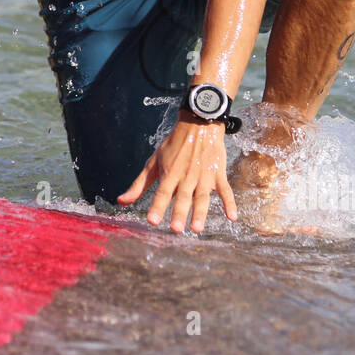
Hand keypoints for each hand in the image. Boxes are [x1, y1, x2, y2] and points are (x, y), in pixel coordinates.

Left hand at [117, 112, 238, 232]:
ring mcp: (204, 175)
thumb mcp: (154, 161)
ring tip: (197, 228)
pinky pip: (225, 190)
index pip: (162, 192)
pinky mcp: (218, 174)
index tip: (152, 221)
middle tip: (176, 230)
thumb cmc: (173, 145)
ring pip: (202, 197)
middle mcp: (187, 176)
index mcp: (170, 173)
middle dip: (179, 213)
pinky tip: (232, 217)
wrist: (198, 124)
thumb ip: (139, 184)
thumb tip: (121, 201)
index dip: (157, 206)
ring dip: (200, 212)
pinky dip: (229, 203)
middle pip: (182, 197)